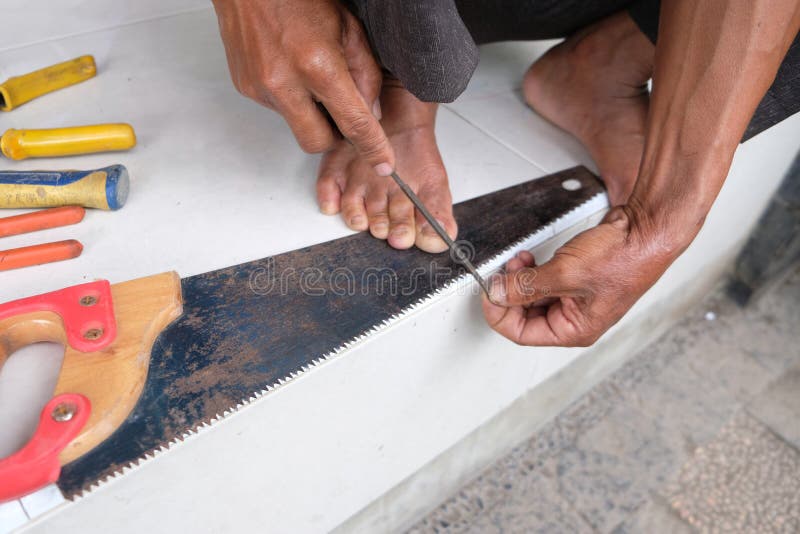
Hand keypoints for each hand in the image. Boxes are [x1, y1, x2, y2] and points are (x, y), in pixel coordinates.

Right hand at [212, 0, 394, 174]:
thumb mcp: (348, 27)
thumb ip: (365, 74)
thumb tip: (371, 113)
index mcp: (317, 64)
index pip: (353, 123)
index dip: (372, 148)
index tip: (383, 164)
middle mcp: (284, 81)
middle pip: (318, 143)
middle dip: (334, 136)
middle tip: (341, 110)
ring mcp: (260, 87)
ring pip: (297, 127)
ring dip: (311, 113)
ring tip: (310, 75)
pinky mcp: (245, 88)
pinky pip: (278, 110)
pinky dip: (291, 98)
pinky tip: (291, 69)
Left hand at [482, 206, 676, 345]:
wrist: (647, 230)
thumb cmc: (624, 259)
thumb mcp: (564, 273)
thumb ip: (526, 286)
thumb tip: (498, 293)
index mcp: (574, 330)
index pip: (521, 333)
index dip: (499, 312)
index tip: (488, 291)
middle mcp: (574, 320)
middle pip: (524, 315)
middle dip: (510, 292)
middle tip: (504, 271)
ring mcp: (575, 300)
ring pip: (532, 296)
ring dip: (520, 279)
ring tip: (519, 260)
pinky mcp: (575, 280)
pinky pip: (543, 282)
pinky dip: (532, 270)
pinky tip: (530, 258)